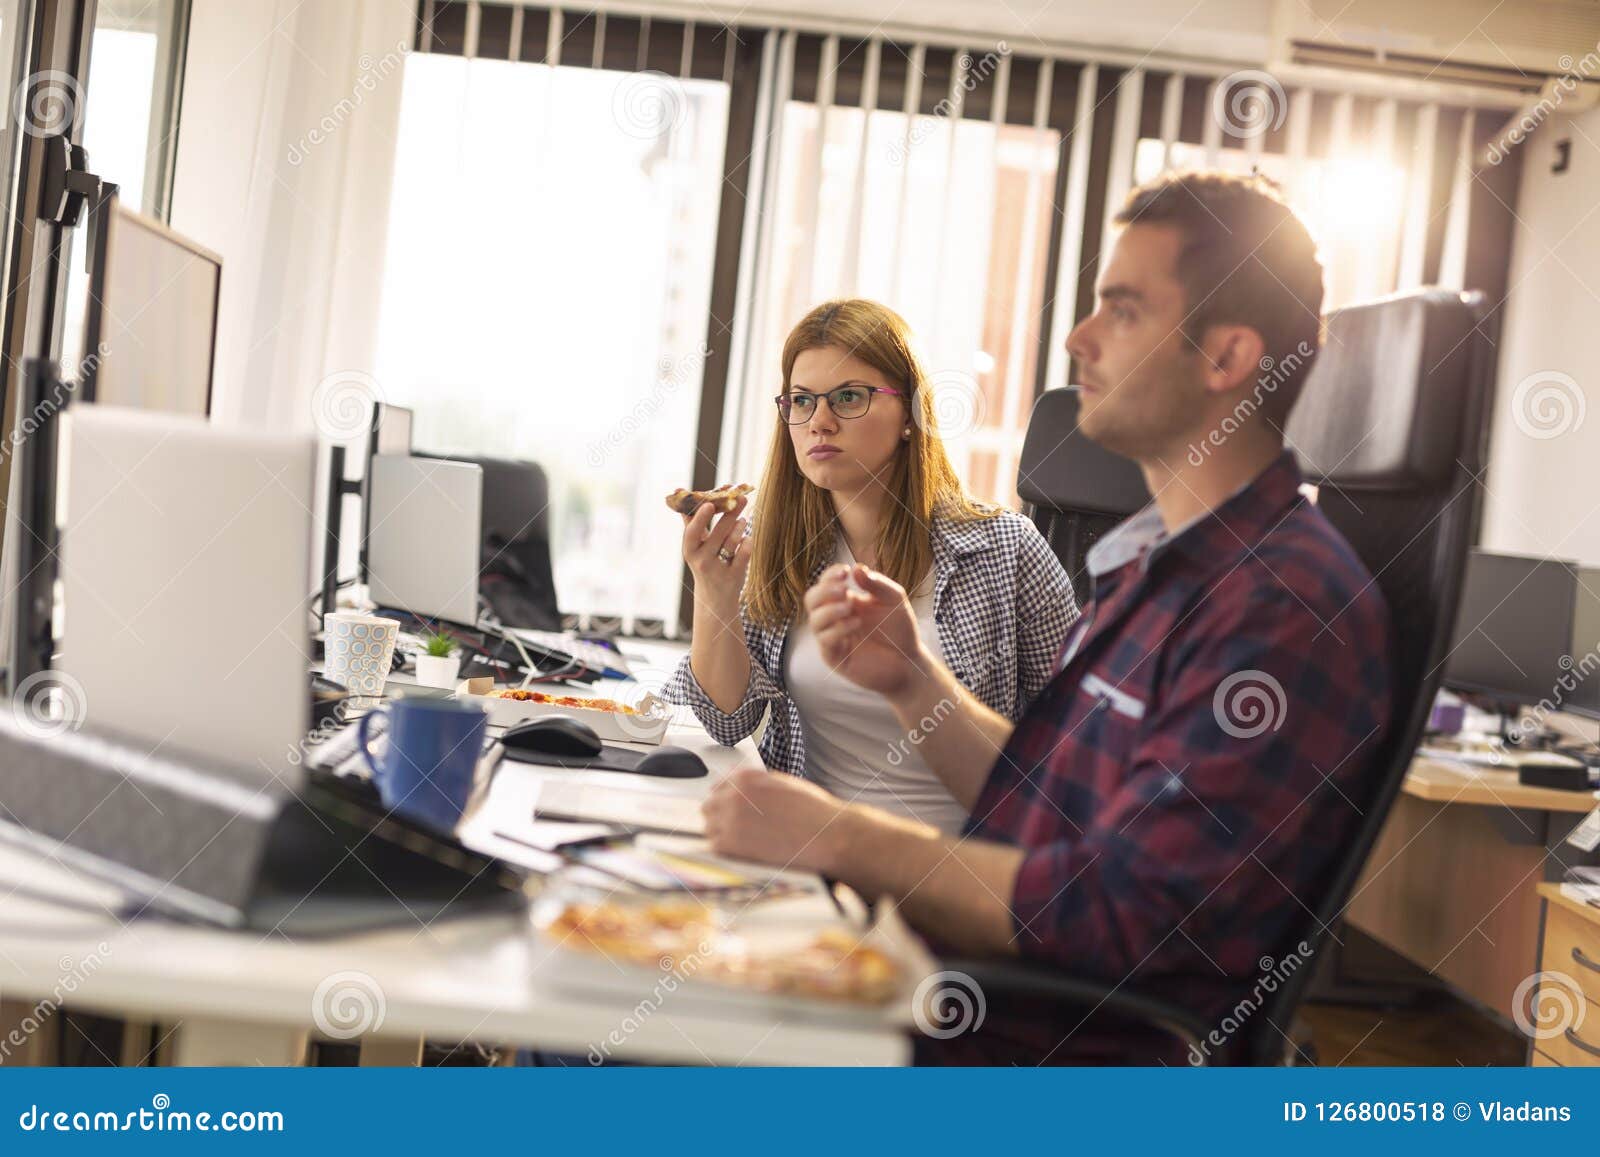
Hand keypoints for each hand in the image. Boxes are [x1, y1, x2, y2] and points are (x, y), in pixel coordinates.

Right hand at [681, 489, 749, 615]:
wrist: (714, 599)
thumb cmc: (704, 564)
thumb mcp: (694, 547)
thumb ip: (691, 522)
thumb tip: (681, 492)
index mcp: (690, 551)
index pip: (692, 533)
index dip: (700, 518)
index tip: (709, 504)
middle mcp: (702, 561)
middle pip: (719, 532)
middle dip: (731, 513)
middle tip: (742, 498)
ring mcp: (719, 570)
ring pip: (733, 541)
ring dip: (740, 526)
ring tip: (742, 519)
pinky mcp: (735, 576)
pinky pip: (745, 552)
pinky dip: (747, 542)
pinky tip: (746, 539)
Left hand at [702, 768, 855, 873]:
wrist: (826, 835)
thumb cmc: (812, 811)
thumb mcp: (782, 783)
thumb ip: (755, 782)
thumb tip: (736, 780)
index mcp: (746, 778)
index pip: (717, 786)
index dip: (724, 799)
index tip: (730, 809)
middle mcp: (734, 795)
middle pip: (708, 807)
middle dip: (719, 816)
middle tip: (735, 828)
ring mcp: (731, 819)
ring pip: (708, 827)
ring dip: (720, 833)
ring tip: (742, 841)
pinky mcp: (732, 844)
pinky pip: (714, 846)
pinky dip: (725, 850)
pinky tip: (741, 851)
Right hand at [803, 564, 931, 701]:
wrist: (908, 662)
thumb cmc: (900, 630)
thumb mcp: (893, 600)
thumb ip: (876, 584)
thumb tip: (856, 568)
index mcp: (846, 601)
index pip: (826, 583)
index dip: (830, 575)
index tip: (845, 572)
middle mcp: (835, 618)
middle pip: (812, 599)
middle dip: (824, 591)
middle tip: (843, 590)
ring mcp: (833, 638)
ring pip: (814, 620)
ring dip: (829, 610)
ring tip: (849, 607)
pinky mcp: (835, 657)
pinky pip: (825, 640)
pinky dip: (837, 629)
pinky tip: (855, 623)